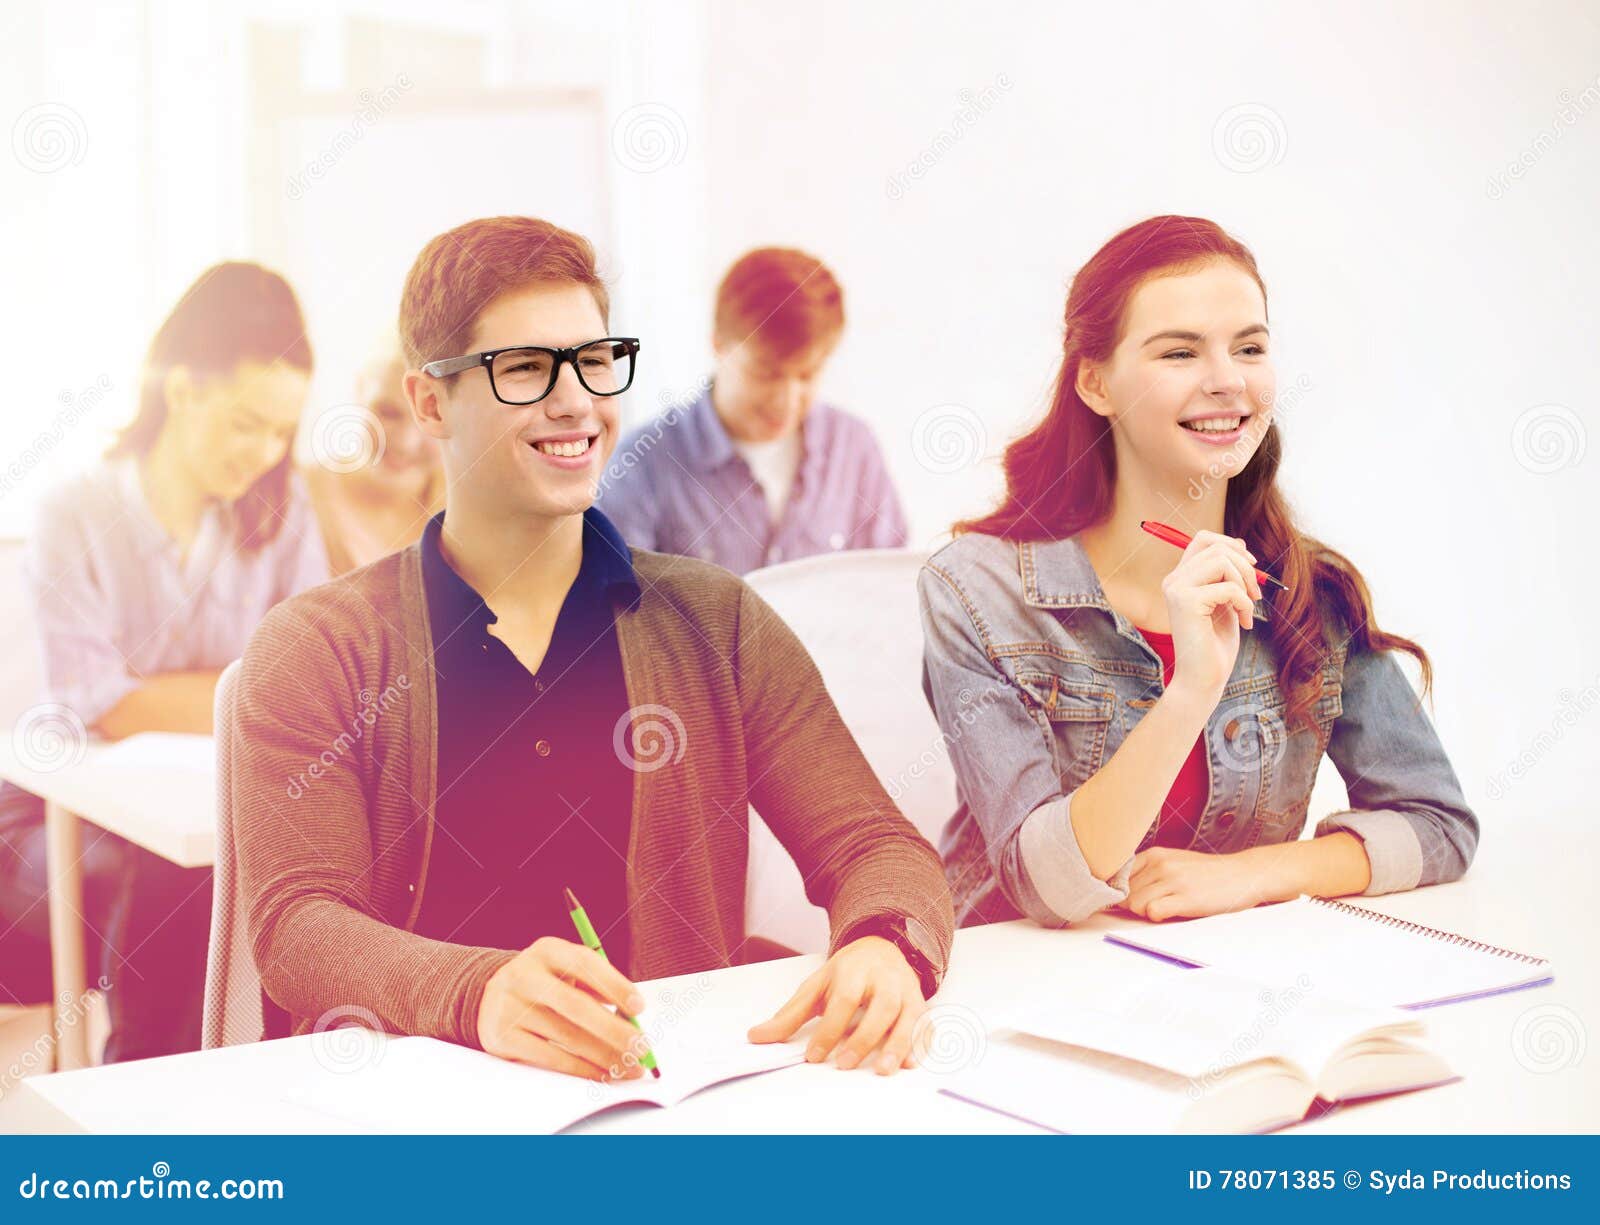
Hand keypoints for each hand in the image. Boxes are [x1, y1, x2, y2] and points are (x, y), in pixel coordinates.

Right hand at [477, 937, 652, 1080]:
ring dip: (605, 1055)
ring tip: (629, 1066)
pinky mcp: (502, 1037)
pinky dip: (582, 1068)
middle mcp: (525, 975)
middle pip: (576, 1005)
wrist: (490, 997)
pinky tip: (602, 1073)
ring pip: (567, 1037)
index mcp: (547, 951)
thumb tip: (632, 1019)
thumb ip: (597, 987)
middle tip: (641, 1047)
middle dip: (614, 1030)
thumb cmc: (545, 984)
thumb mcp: (566, 972)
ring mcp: (511, 1007)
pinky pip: (551, 1057)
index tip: (639, 1008)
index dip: (614, 985)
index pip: (584, 964)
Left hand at [747, 936, 925, 1074]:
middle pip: (881, 1006)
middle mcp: (885, 978)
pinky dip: (920, 1044)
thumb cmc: (847, 971)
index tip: (814, 1056)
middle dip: (864, 1038)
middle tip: (845, 1064)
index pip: (844, 999)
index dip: (830, 1028)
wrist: (881, 947)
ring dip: (897, 1044)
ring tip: (883, 1070)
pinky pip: (925, 1024)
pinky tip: (909, 1063)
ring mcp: (906, 990)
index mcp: (854, 970)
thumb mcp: (816, 986)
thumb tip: (757, 1036)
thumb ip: (790, 1014)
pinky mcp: (920, 1003)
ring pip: (908, 1016)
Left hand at [1123, 846, 1277, 921]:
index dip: (1121, 892)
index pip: (1118, 876)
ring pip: (1136, 904)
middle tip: (1155, 905)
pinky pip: (1153, 912)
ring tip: (1166, 907)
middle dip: (1134, 905)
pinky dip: (1157, 916)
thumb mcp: (1174, 861)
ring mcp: (1173, 880)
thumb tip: (1120, 891)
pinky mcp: (1186, 898)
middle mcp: (1161, 864)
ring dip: (1146, 912)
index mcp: (1155, 854)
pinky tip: (1172, 912)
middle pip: (1126, 893)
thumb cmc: (1207, 873)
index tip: (1127, 900)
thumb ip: (1148, 872)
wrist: (1243, 875)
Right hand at [1160, 529, 1261, 698]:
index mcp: (1180, 578)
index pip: (1203, 539)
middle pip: (1215, 546)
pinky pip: (1228, 588)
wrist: (1202, 679)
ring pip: (1222, 561)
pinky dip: (1245, 604)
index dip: (1231, 545)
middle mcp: (1174, 580)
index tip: (1250, 566)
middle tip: (1256, 593)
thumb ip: (1227, 575)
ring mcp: (1177, 590)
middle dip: (1245, 566)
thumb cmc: (1215, 645)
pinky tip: (1244, 623)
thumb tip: (1239, 544)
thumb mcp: (1226, 602)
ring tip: (1249, 607)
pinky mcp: (1186, 603)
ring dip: (1245, 583)